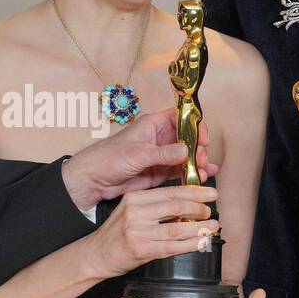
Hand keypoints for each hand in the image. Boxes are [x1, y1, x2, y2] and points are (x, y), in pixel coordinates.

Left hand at [61, 109, 217, 211]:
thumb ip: (164, 153)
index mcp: (153, 124)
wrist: (94, 179)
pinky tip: (202, 178)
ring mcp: (160, 156)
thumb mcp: (139, 153)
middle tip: (202, 161)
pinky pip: (179, 171)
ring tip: (204, 172)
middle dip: (198, 148)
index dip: (194, 126)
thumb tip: (187, 150)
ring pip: (186, 156)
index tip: (203, 139)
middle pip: (187, 138)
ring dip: (198, 163)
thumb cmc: (109, 158)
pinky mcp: (159, 172)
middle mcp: (159, 138)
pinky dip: (191, 174)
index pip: (181, 118)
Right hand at [83, 184, 220, 280]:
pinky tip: (201, 242)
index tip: (210, 194)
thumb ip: (155, 205)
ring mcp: (138, 232)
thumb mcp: (131, 210)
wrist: (96, 255)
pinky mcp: (141, 250)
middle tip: (210, 211)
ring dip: (200, 228)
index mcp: (134, 198)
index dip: (195, 192)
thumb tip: (188, 203)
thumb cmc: (117, 233)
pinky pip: (172, 246)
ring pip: (177, 227)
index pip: (170, 191)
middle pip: (176, 206)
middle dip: (199, 208)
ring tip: (212, 226)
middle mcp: (136, 212)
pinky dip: (191, 244)